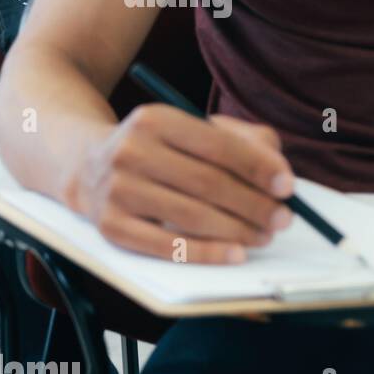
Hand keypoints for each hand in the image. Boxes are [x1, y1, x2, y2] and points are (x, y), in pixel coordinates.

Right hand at [65, 106, 295, 263]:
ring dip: (238, 231)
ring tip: (262, 236)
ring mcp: (116, 190)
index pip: (218, 146)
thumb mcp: (188, 129)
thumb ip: (240, 140)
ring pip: (192, 216)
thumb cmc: (154, 150)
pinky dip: (207, 253)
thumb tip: (278, 174)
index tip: (287, 187)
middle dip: (254, 205)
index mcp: (153, 120)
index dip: (258, 169)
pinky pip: (167, 246)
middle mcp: (129, 151)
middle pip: (208, 183)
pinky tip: (234, 254)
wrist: (85, 167)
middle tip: (282, 219)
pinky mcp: (110, 226)